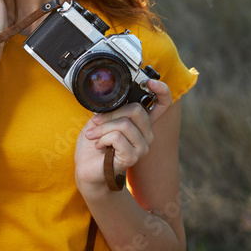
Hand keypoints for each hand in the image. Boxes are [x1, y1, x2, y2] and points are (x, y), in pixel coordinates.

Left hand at [74, 79, 173, 193]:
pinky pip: (117, 138)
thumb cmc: (95, 143)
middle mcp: (147, 134)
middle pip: (136, 110)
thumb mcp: (104, 120)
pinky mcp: (133, 157)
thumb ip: (114, 109)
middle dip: (110, 114)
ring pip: (124, 124)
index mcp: (141, 122)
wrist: (87, 168)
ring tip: (93, 135)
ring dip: (102, 128)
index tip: (150, 82)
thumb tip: (114, 96)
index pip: (163, 104)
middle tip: (96, 122)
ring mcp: (142, 146)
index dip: (162, 90)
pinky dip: (102, 139)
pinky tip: (99, 146)